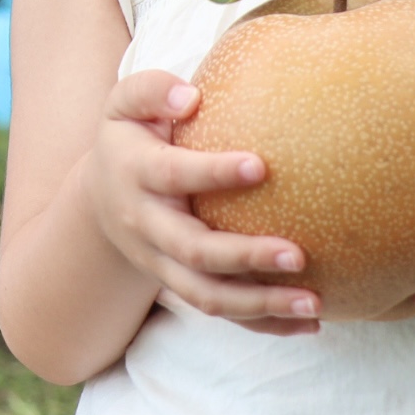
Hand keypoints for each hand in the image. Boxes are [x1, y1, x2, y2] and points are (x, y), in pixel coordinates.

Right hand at [86, 69, 322, 334]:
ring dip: (261, 304)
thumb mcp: (123, 105)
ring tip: (315, 303)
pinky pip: (222, 313)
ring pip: (208, 296)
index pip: (174, 174)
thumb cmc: (129, 138)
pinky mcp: (180, 286)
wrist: (99, 199)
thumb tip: (191, 97)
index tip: (261, 166)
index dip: (214, 173)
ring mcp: (162, 264)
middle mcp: (146, 226)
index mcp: (135, 174)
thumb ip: (151, 90)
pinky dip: (265, 324)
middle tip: (299, 254)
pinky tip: (311, 324)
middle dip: (246, 256)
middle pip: (194, 251)